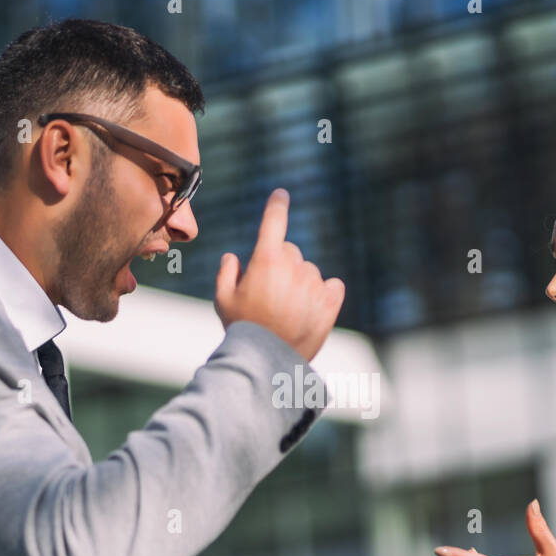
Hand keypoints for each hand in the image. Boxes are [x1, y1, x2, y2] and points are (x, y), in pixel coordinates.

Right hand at [214, 188, 344, 361]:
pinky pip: (333, 286)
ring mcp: (314, 283)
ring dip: (300, 283)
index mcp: (265, 260)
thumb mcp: (223, 300)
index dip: (277, 206)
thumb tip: (234, 258)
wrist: (269, 361)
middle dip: (280, 265)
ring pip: (308, 272)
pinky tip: (311, 309)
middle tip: (268, 294)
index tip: (281, 194)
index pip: (273, 222)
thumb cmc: (242, 329)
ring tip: (286, 311)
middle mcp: (293, 266)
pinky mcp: (330, 301)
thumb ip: (226, 273)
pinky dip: (325, 293)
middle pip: (289, 252)